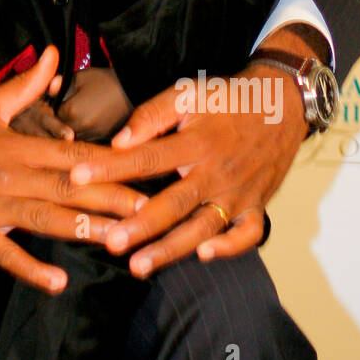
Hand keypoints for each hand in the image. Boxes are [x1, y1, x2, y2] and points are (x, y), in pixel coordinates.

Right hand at [0, 47, 144, 293]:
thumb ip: (25, 85)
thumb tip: (52, 55)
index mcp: (17, 146)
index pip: (74, 154)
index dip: (112, 163)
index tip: (145, 168)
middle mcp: (11, 177)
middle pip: (69, 189)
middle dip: (113, 200)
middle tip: (152, 211)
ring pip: (46, 220)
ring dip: (83, 231)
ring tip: (119, 242)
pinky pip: (6, 254)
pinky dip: (31, 269)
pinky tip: (58, 282)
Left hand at [68, 27, 318, 276]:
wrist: (282, 103)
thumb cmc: (228, 98)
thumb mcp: (189, 93)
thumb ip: (153, 115)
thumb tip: (120, 141)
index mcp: (196, 142)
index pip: (147, 157)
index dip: (111, 167)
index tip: (77, 177)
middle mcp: (216, 172)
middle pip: (174, 204)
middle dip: (141, 226)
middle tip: (112, 243)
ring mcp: (238, 193)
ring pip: (203, 227)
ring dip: (172, 248)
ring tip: (139, 265)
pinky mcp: (257, 205)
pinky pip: (248, 234)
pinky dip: (230, 247)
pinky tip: (204, 256)